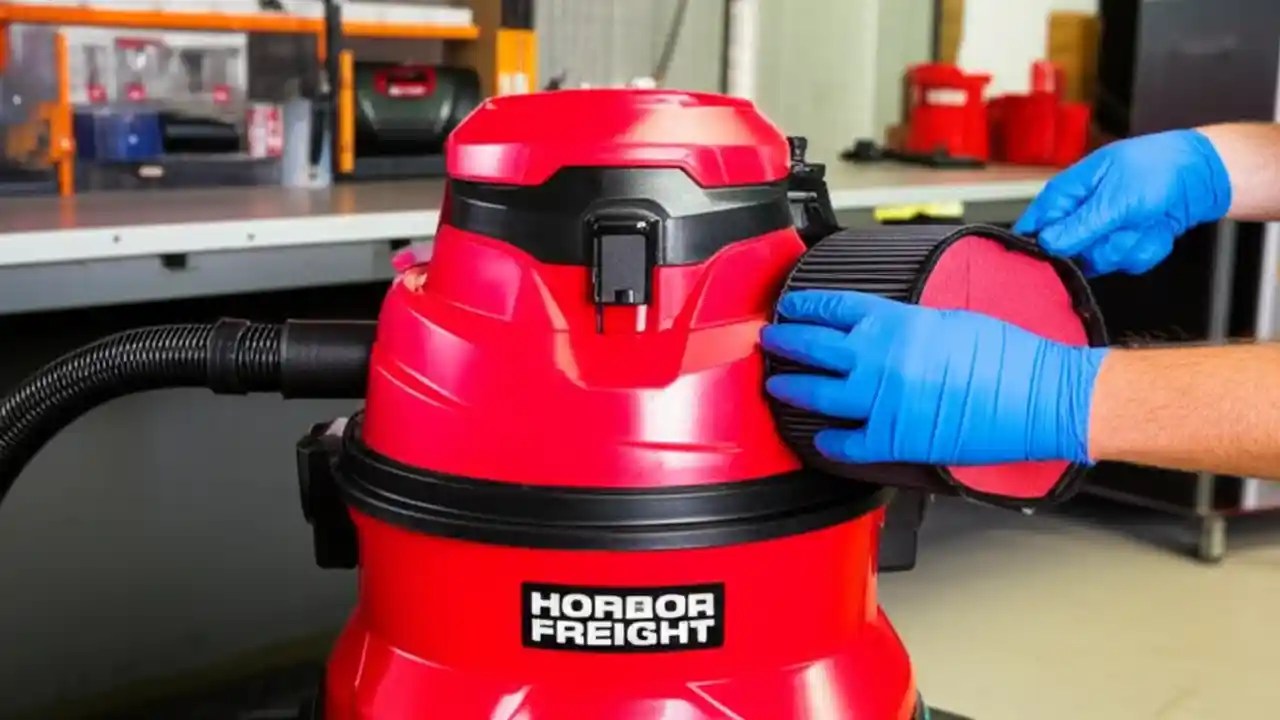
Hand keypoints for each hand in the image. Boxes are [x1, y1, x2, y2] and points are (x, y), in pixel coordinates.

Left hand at [761, 290, 1107, 465]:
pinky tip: (819, 438)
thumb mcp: (951, 319)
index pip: (833, 307)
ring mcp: (882, 401)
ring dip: (791, 387)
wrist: (1036, 397)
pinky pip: (847, 442)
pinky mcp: (894, 439)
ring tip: (777, 383)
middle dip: (785, 341)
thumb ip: (909, 323)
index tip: (791, 308)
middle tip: (771, 340)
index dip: (805, 307)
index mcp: (895, 322)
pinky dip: (829, 441)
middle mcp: (879, 359)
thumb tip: (889, 327)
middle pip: (813, 346)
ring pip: (817, 394)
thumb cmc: (1009, 357)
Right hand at [1014, 129, 1231, 275]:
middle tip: (1119, 225)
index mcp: (1068, 192)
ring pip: (1101, 260)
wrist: (1203, 174)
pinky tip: (1155, 226)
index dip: (1040, 245)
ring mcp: (1104, 229)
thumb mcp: (1116, 198)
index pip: (1035, 226)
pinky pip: (1127, 261)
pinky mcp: (1125, 242)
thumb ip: (1080, 226)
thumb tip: (1047, 244)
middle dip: (1100, 245)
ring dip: (1128, 244)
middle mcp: (1082, 212)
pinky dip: (1146, 247)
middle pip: (1069, 252)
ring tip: (1144, 221)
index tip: (1057, 255)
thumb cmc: (1158, 169)